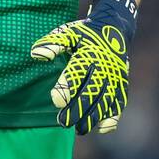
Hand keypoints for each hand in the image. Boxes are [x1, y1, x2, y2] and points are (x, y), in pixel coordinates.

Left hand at [30, 0, 136, 134]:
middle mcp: (104, 67)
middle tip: (63, 122)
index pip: (77, 72)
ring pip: (106, 101)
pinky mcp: (122, 86)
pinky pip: (119, 104)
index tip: (56, 101)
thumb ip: (52, 43)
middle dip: (78, 108)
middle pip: (92, 91)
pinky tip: (101, 128)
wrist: (114, 29)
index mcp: (89, 53)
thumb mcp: (68, 33)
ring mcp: (115, 78)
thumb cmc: (84, 34)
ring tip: (79, 129)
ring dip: (94, 117)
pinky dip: (113, 117)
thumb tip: (36, 55)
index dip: (67, 87)